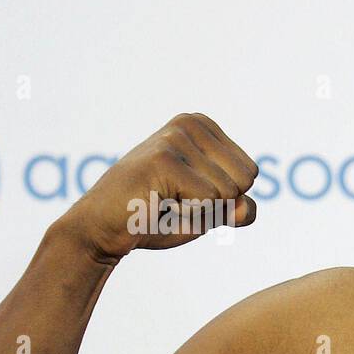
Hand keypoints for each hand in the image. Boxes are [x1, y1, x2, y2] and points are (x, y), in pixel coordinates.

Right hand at [61, 113, 258, 261]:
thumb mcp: (209, 212)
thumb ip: (236, 208)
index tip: (187, 194)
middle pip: (245, 180)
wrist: (104, 230)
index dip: (223, 198)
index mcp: (202, 127)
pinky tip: (157, 203)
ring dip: (199, 210)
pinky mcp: (163, 159)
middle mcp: (190, 124)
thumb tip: (246, 206)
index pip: (249, 173)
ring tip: (164, 201)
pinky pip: (210, 200)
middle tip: (175, 200)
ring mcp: (175, 138)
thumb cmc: (156, 216)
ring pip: (228, 191)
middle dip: (216, 204)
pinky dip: (188, 214)